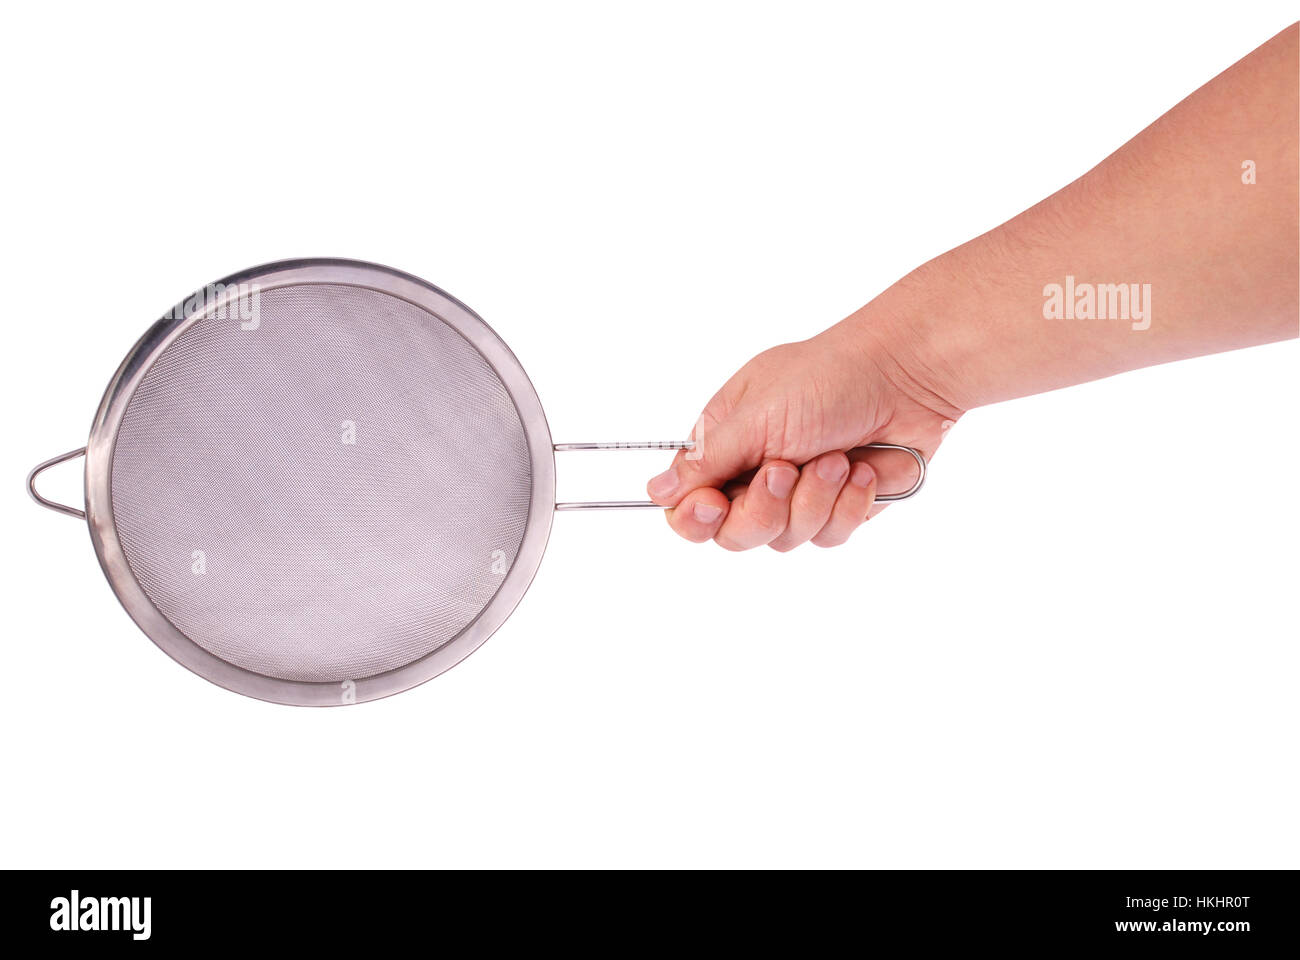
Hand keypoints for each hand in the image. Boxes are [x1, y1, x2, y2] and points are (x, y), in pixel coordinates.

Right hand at [646, 315, 959, 549]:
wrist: (906, 379)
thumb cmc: (828, 377)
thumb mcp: (756, 414)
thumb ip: (706, 459)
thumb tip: (656, 491)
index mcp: (725, 445)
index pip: (686, 505)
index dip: (694, 516)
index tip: (714, 503)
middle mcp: (755, 475)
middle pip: (733, 535)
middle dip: (765, 507)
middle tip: (786, 467)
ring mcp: (798, 496)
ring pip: (784, 540)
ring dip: (814, 499)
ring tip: (837, 457)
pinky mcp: (839, 510)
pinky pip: (828, 537)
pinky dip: (847, 505)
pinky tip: (862, 470)